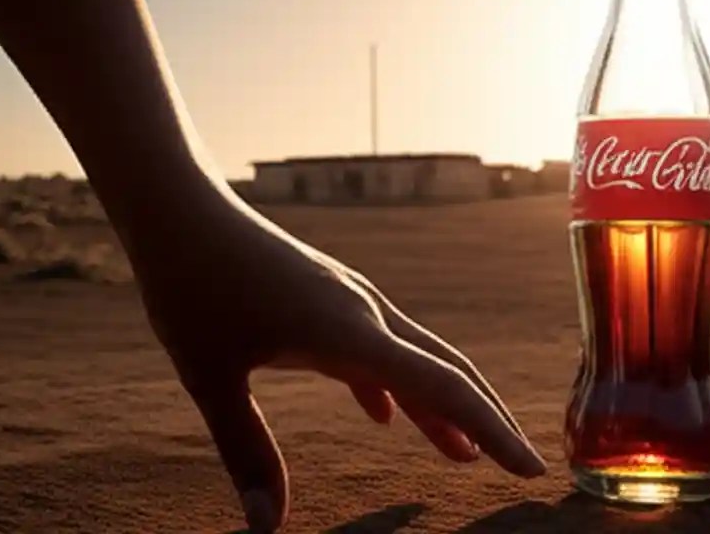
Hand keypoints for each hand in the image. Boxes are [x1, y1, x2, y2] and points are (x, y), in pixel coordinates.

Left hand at [129, 196, 546, 531]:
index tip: (530, 470)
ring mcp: (349, 300)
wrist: (179, 208)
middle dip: (487, 420)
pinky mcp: (328, 295)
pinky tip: (383, 417)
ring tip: (461, 453)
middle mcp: (364, 313)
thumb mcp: (212, 377)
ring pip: (415, 358)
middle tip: (521, 467)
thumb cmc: (191, 287)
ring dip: (442, 406)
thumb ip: (247, 451)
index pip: (443, 386)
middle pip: (448, 368)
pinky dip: (394, 387)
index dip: (493, 430)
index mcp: (349, 333)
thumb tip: (266, 529)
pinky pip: (379, 347)